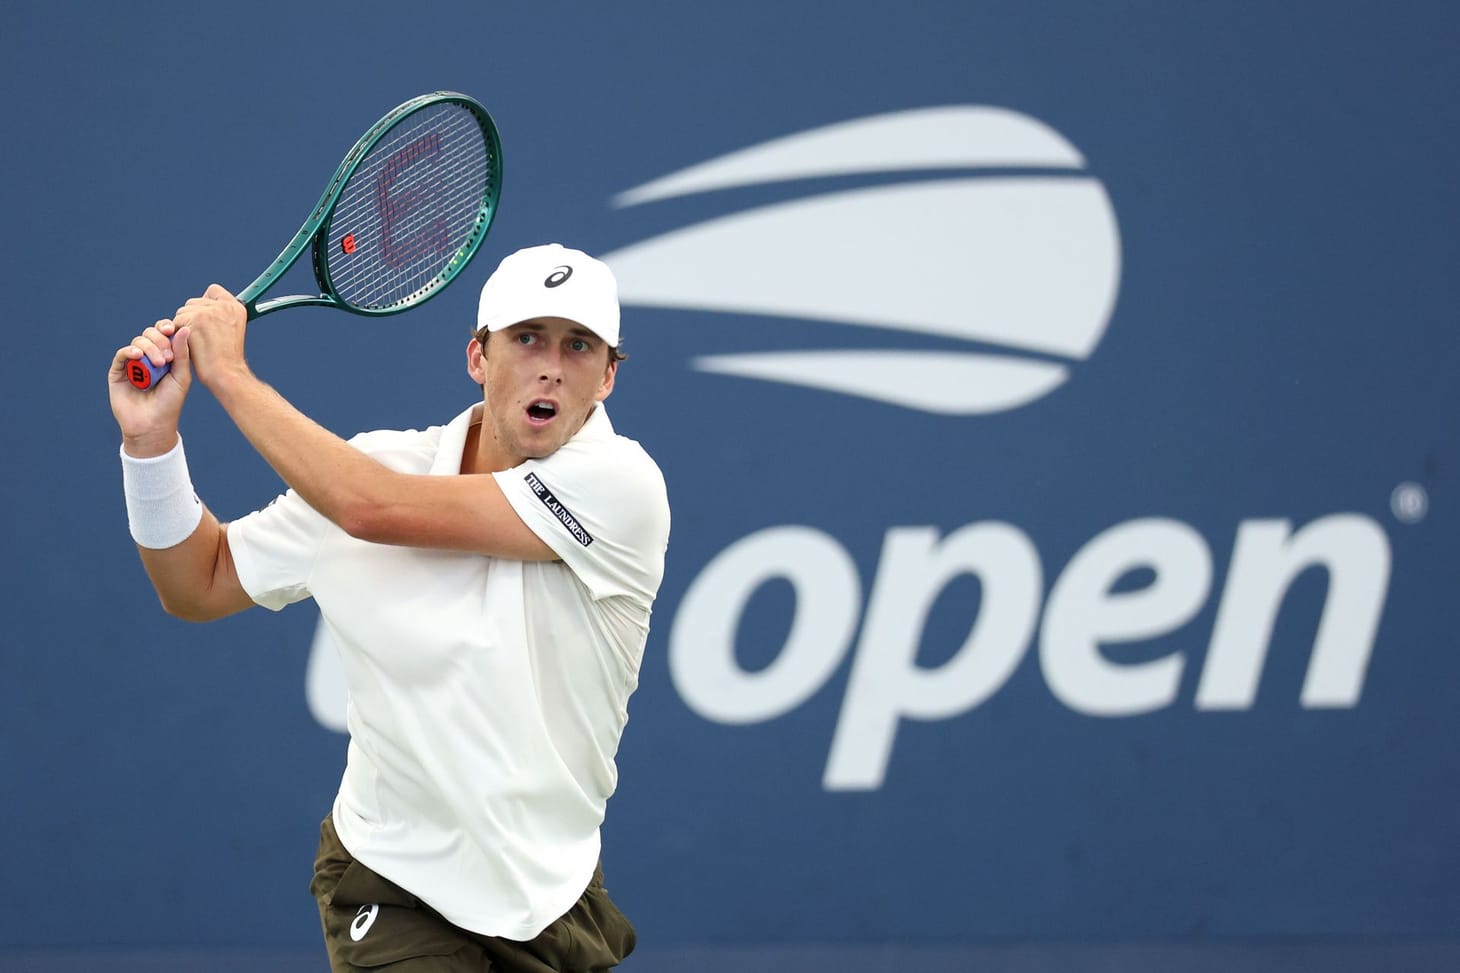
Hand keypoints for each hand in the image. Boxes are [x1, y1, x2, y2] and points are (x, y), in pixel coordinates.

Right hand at [109, 317, 190, 456]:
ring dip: (149, 348)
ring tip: (159, 364)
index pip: (163, 333)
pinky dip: (130, 351)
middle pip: (150, 334)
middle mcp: (148, 357)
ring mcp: (133, 363)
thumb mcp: (181, 376)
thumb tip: (185, 327)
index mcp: (165, 356)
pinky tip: (138, 356)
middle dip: (159, 341)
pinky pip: (121, 354)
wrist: (153, 425)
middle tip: (168, 358)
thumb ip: (182, 353)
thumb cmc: (170, 403)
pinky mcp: (118, 372)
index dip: (165, 327)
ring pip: (137, 342)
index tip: (170, 329)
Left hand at [172, 283, 249, 387]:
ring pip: (182, 312)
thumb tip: (201, 308)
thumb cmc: (226, 358)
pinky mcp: (195, 320)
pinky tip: (189, 345)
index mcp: (235, 307)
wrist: (226, 372)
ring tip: (197, 342)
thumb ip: (220, 315)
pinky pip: (175, 322)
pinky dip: (178, 334)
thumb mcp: (232, 330)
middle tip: (201, 336)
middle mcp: (224, 305)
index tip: (205, 318)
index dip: (205, 303)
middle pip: (193, 302)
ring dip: (183, 326)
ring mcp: (209, 312)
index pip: (213, 291)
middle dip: (191, 317)